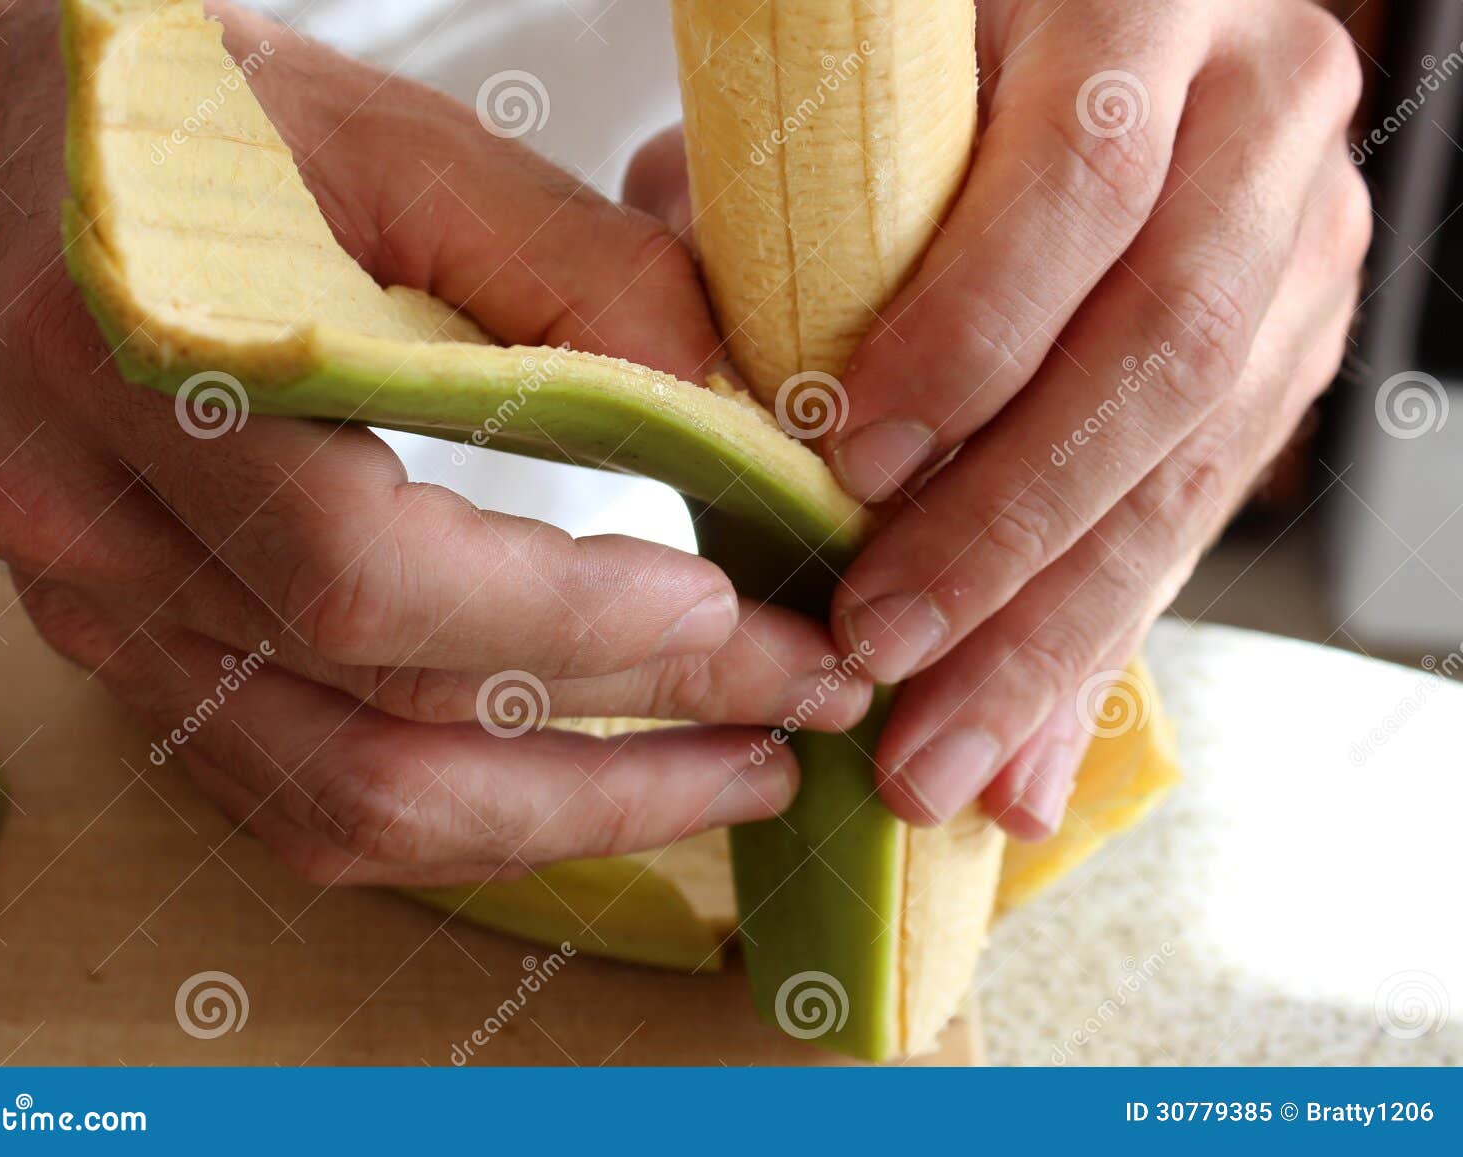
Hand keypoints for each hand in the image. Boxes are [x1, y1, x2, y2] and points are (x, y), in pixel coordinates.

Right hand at [0, 1, 870, 884]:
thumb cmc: (206, 137)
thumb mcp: (404, 148)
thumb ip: (580, 280)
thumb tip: (749, 433)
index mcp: (142, 368)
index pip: (362, 572)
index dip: (563, 622)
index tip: (736, 622)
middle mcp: (96, 531)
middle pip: (371, 730)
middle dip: (615, 755)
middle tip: (792, 720)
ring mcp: (104, 624)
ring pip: (345, 810)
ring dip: (561, 822)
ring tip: (729, 777)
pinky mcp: (138, 667)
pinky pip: (307, 806)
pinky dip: (473, 819)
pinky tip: (593, 785)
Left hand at [631, 0, 1370, 838]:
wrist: (1091, 59)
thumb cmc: (928, 90)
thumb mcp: (851, 117)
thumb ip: (785, 226)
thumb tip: (694, 400)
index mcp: (1142, 17)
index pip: (1083, 183)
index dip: (973, 333)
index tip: (852, 462)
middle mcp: (1258, 121)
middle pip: (1162, 351)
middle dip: (1006, 529)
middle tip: (880, 648)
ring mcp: (1302, 242)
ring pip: (1195, 466)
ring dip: (1050, 634)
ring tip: (939, 752)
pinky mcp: (1300, 349)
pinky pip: (1200, 523)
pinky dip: (1095, 646)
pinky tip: (1025, 748)